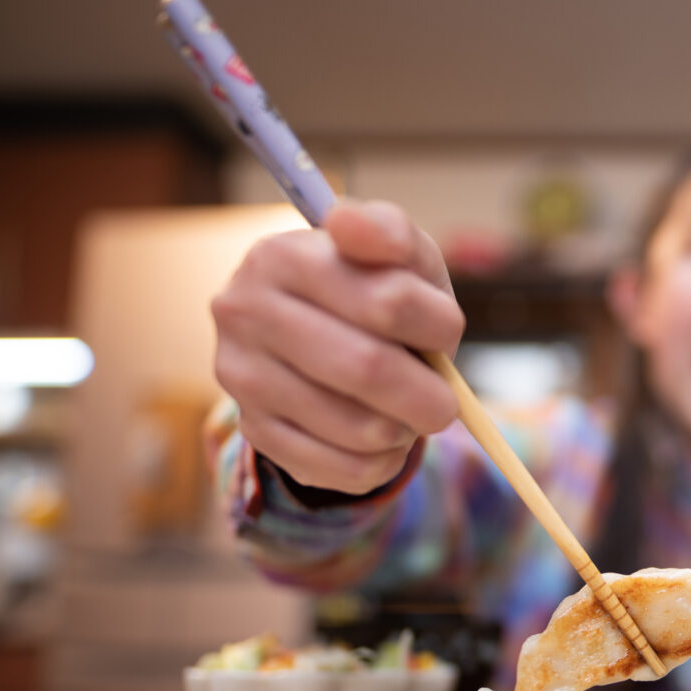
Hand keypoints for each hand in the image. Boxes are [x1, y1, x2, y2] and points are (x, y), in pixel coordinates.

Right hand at [212, 199, 465, 494]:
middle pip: (369, 369)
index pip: (390, 302)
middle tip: (446, 404)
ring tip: (407, 414)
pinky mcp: (253, 429)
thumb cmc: (374, 290)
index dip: (440, 327)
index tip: (447, 332)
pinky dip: (380, 462)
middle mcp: (247, 312)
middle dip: (428, 396)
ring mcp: (242, 375)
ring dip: (403, 430)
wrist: (318, 339)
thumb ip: (390, 232)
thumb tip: (349, 222)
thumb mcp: (397, 254)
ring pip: (358, 428)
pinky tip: (381, 441)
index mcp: (284, 255)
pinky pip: (341, 468)